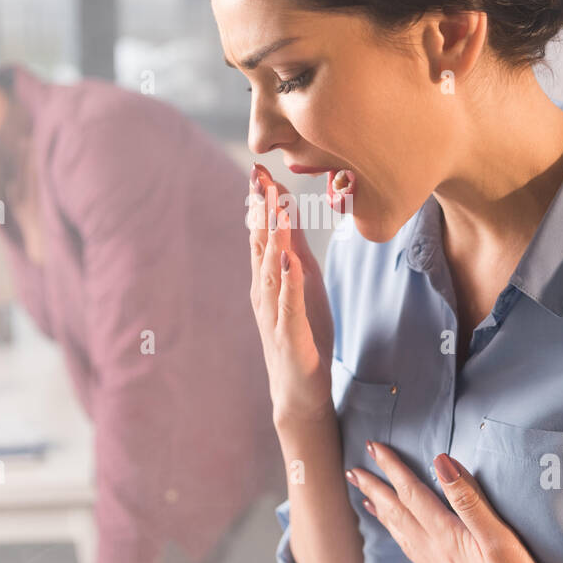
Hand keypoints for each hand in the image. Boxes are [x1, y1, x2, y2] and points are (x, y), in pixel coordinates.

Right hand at [248, 163, 335, 424]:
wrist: (299, 392)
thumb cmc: (302, 337)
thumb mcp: (302, 287)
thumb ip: (294, 254)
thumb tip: (290, 218)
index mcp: (268, 280)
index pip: (262, 235)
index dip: (261, 204)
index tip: (260, 171)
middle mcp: (264, 293)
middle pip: (260, 246)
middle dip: (261, 212)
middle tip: (259, 177)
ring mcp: (274, 315)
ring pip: (271, 271)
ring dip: (273, 239)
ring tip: (275, 209)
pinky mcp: (289, 336)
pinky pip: (288, 305)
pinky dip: (288, 283)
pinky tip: (290, 262)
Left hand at [346, 441, 562, 562]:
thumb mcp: (498, 539)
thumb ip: (469, 500)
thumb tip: (441, 462)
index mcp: (446, 536)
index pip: (411, 493)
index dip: (391, 468)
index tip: (373, 447)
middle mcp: (436, 551)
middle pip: (397, 513)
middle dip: (375, 488)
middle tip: (353, 471)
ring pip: (400, 532)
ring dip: (381, 511)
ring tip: (365, 499)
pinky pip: (411, 550)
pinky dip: (398, 535)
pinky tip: (401, 535)